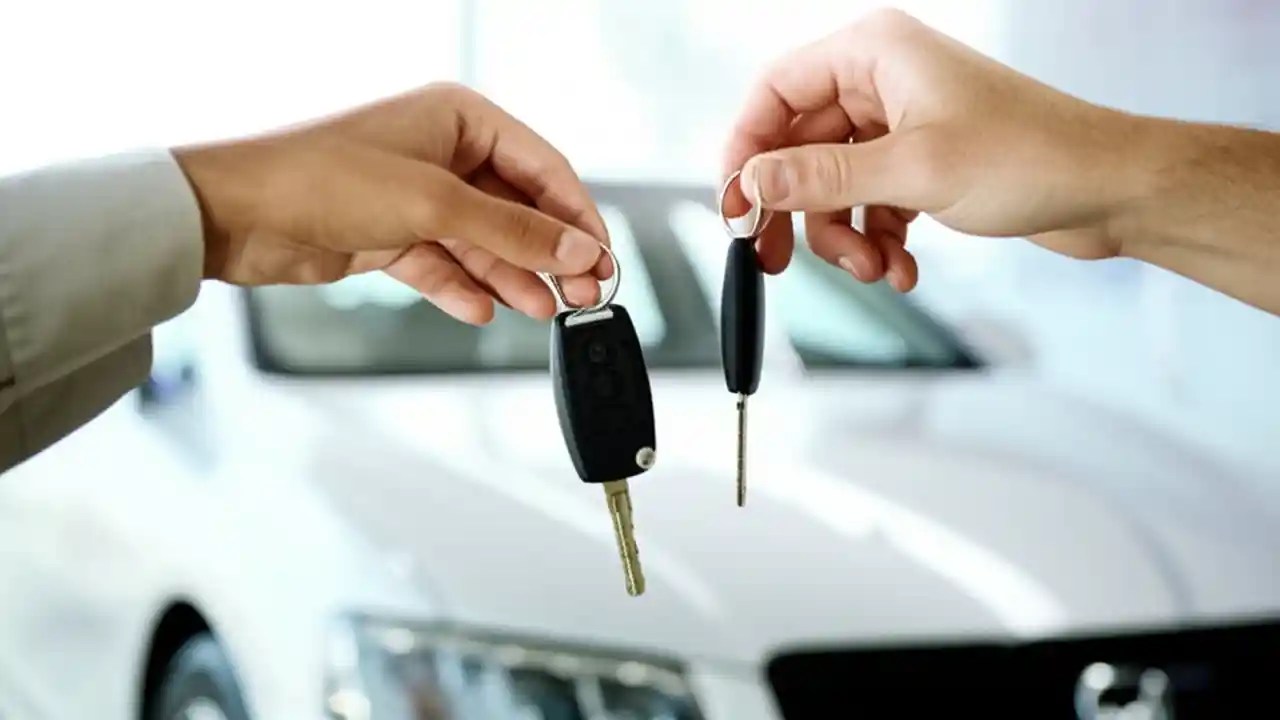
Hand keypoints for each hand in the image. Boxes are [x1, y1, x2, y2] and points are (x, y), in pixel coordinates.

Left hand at [173, 83, 610, 324]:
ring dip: (513, 276)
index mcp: (460, 118)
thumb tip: (581, 251)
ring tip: (542, 310)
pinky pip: (444, 264)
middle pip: (518, 209)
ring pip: (484, 242)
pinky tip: (482, 310)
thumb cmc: (323, 179)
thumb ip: (515, 233)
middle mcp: (443, 152)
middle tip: (582, 295)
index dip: (578, 216)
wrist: (234, 214)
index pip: (544, 167)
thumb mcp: (435, 205)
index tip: (605, 260)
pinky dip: (462, 288)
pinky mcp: (391, 234)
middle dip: (549, 253)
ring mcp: (417, 195)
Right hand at [722, 9, 1150, 291]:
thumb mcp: (913, 171)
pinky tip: (900, 267)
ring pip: (833, 185)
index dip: (747, 151)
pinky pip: (869, 203)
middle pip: (799, 147)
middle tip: (779, 259)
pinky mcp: (922, 162)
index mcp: (875, 52)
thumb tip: (752, 184)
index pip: (775, 92)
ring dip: (843, 237)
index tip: (737, 207)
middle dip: (799, 211)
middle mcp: (883, 81)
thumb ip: (821, 179)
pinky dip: (876, 240)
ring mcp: (903, 123)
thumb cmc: (1034, 157)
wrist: (1110, 189)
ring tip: (874, 270)